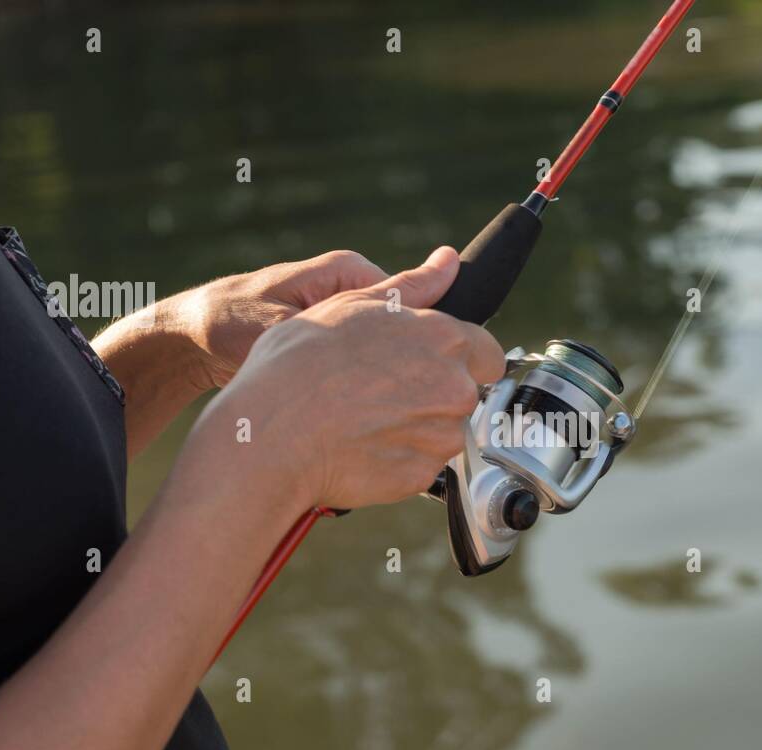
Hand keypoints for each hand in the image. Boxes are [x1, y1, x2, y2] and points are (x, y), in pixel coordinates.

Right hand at [190, 246, 505, 509]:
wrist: (273, 432)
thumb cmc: (301, 364)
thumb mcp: (354, 304)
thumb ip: (412, 286)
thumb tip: (446, 262)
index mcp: (445, 338)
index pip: (487, 353)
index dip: (459, 359)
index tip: (428, 365)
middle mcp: (455, 387)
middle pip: (464, 394)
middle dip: (434, 393)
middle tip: (381, 392)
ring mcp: (441, 436)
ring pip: (443, 432)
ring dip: (416, 428)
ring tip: (364, 419)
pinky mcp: (422, 475)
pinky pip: (420, 465)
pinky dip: (397, 459)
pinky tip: (361, 445)